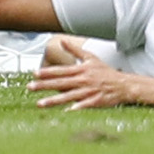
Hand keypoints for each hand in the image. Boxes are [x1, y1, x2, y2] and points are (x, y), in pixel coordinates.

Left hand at [27, 44, 142, 109]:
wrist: (124, 84)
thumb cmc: (106, 72)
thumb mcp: (90, 58)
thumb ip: (74, 50)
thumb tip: (61, 40)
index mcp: (80, 70)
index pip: (60, 71)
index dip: (47, 72)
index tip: (34, 74)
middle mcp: (82, 80)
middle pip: (60, 83)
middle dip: (44, 86)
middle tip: (29, 88)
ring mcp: (88, 91)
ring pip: (68, 96)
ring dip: (53, 100)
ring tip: (40, 104)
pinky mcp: (95, 101)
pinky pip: (83, 106)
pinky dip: (75, 108)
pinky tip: (65, 112)